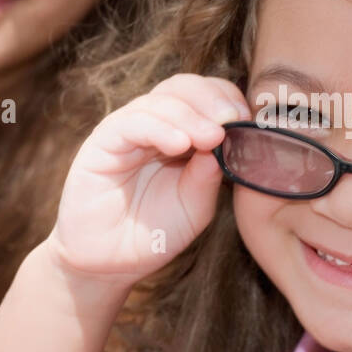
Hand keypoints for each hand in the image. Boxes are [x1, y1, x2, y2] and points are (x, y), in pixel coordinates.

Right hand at [46, 73, 251, 286]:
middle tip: (233, 120)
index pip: (207, 97)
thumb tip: (227, 143)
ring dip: (191, 115)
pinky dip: (159, 128)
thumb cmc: (153, 234)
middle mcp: (154, 124)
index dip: (228, 102)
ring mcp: (127, 130)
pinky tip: (180, 145)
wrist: (107, 265)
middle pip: (184, 87)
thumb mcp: (194, 207)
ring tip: (212, 138)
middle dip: (213, 99)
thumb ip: (209, 177)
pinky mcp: (103, 141)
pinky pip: (132, 122)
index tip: (248, 123)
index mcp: (181, 133)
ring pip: (161, 100)